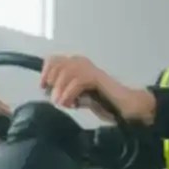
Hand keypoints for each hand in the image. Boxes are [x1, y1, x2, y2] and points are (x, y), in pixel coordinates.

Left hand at [40, 55, 156, 124]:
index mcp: (76, 65)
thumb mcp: (79, 97)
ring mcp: (90, 68)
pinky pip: (78, 81)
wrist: (125, 108)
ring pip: (66, 72)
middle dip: (52, 82)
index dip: (45, 73)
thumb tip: (51, 94)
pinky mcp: (97, 76)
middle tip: (56, 99)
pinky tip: (72, 104)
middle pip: (57, 64)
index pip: (53, 60)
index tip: (44, 88)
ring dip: (61, 90)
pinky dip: (70, 93)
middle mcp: (82, 62)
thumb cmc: (104, 103)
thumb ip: (67, 92)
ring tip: (63, 104)